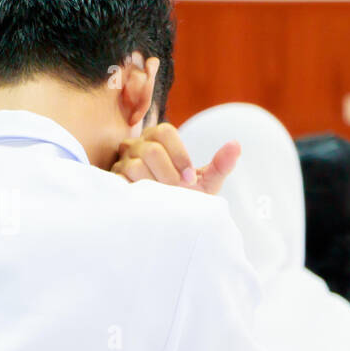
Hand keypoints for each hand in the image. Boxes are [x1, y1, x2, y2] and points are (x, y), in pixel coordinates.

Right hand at [112, 123, 239, 194]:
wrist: (165, 218)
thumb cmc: (185, 197)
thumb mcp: (206, 182)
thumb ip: (221, 164)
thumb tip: (236, 145)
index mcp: (158, 138)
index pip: (165, 132)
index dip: (180, 155)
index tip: (190, 178)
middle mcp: (137, 145)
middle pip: (152, 150)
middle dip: (169, 174)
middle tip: (177, 191)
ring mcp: (122, 162)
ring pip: (136, 165)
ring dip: (154, 185)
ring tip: (161, 198)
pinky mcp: (112, 180)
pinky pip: (120, 181)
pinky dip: (136, 192)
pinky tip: (146, 201)